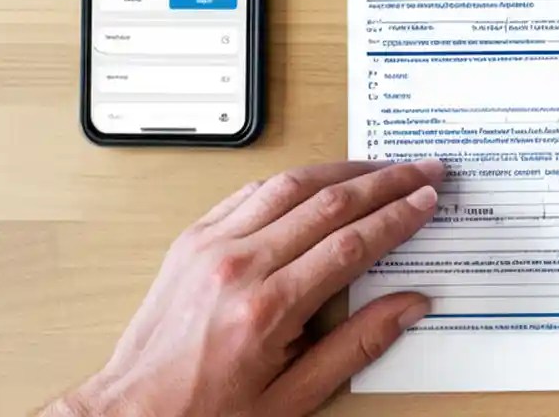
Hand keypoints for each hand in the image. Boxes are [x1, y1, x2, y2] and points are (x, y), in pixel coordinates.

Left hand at [43, 159, 444, 416]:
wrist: (132, 413)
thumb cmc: (207, 411)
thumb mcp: (293, 397)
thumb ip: (357, 346)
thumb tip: (410, 306)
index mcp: (268, 307)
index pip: (352, 243)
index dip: (398, 217)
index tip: (427, 200)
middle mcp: (239, 266)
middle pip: (328, 203)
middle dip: (385, 182)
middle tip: (422, 169)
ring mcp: (211, 246)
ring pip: (290, 185)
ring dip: (343, 170)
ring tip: (381, 166)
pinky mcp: (192, 240)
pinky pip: (250, 192)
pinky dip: (292, 179)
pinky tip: (318, 177)